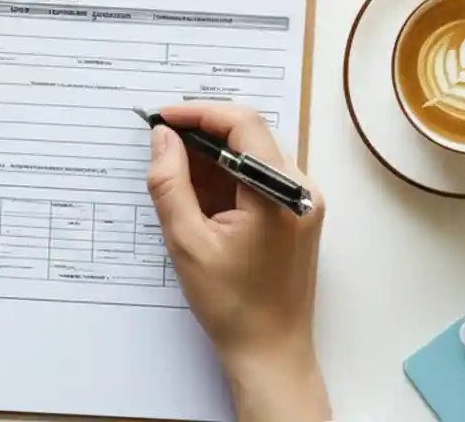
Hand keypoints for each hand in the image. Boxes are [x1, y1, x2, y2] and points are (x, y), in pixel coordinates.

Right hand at [146, 105, 329, 421]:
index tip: (162, 118)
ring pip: (253, 154)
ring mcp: (303, 200)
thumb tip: (161, 138)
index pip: (242, 124)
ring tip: (175, 176)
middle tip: (161, 144)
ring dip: (213, 156)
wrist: (271, 351)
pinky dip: (227, 177)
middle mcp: (300, 188)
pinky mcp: (297, 212)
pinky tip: (199, 197)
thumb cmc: (232, 306)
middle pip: (249, 134)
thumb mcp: (187, 242)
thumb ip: (170, 184)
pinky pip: (259, 176)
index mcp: (278, 193)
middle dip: (202, 133)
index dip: (198, 112)